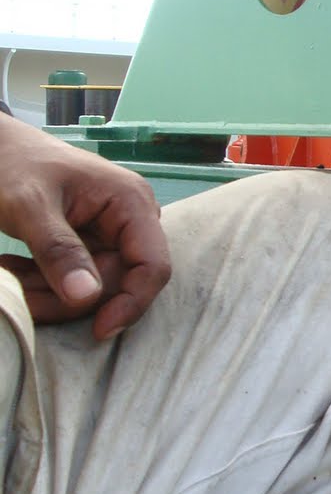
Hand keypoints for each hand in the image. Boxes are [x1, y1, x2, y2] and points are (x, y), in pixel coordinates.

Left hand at [0, 115, 170, 340]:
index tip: (98, 330)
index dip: (132, 302)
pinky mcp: (89, 246)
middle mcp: (129, 221)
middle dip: (68, 298)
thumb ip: (59, 249)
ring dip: (49, 293)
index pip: (152, 265)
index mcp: (131, 203)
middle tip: (19, 292)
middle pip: (117, 283)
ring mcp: (110, 234)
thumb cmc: (13, 163)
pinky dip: (44, 284)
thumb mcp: (30, 206)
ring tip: (8, 275)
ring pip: (93, 288)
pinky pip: (76, 280)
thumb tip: (86, 297)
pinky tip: (13, 270)